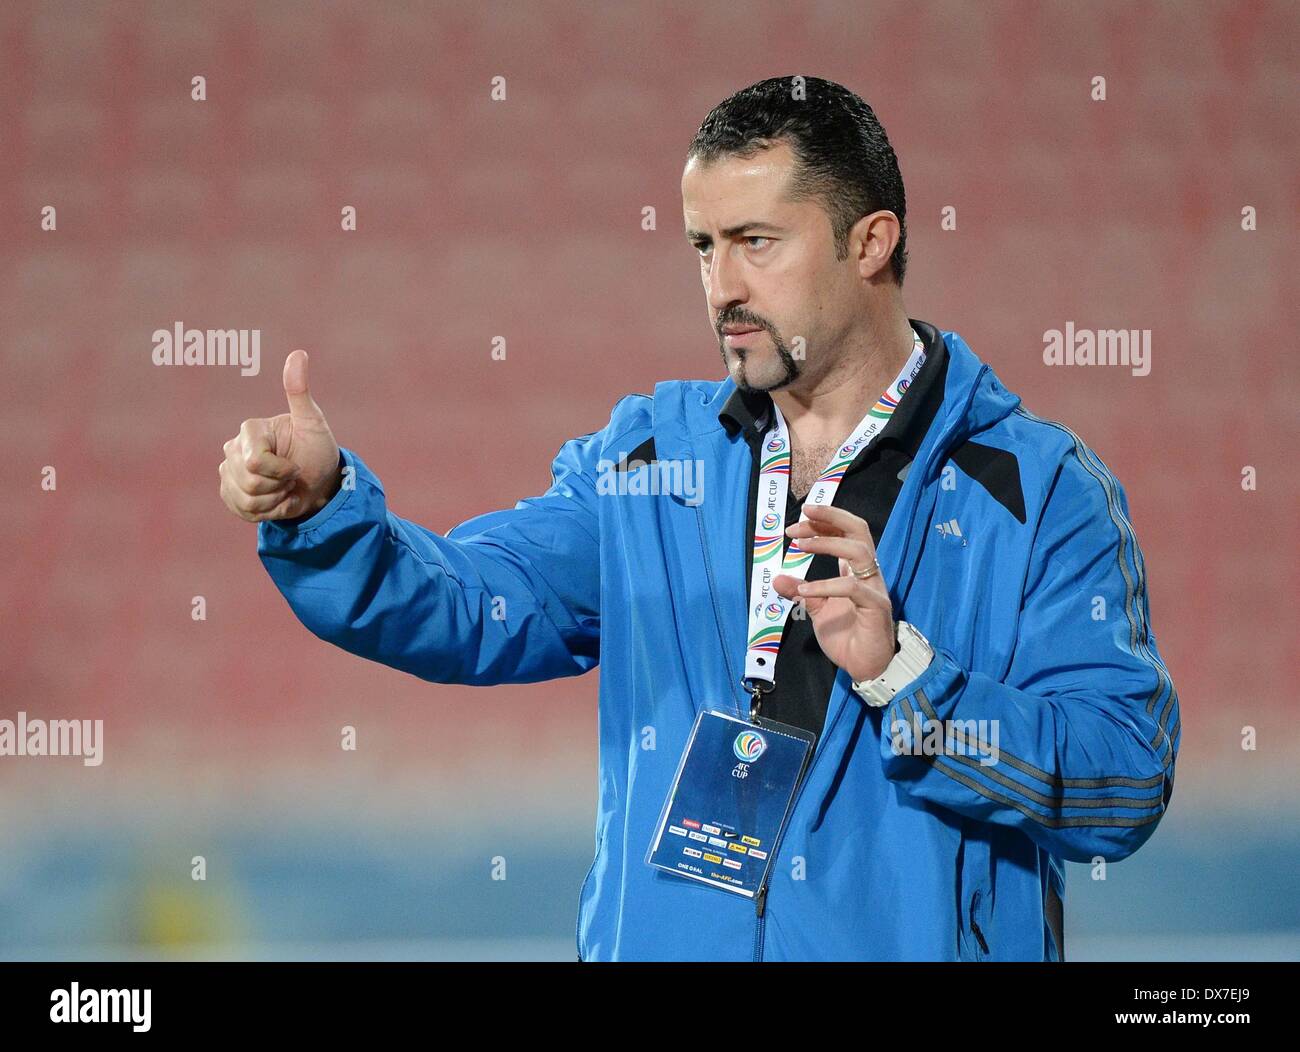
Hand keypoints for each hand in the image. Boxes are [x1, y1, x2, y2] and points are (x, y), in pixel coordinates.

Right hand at [218, 349, 341, 522]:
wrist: (317, 483)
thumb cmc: (317, 450)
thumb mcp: (313, 422)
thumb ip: (299, 392)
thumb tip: (299, 353)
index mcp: (250, 430)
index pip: (256, 463)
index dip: (282, 471)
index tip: (295, 466)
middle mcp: (232, 448)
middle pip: (249, 482)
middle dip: (279, 486)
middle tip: (291, 477)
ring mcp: (228, 472)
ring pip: (246, 499)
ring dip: (274, 500)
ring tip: (284, 488)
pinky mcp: (229, 493)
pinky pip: (243, 510)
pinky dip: (266, 511)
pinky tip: (275, 499)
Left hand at [771, 503, 895, 683]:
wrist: (865, 668)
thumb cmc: (847, 637)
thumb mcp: (818, 611)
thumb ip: (801, 593)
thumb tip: (777, 578)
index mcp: (856, 571)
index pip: (847, 533)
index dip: (827, 520)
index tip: (802, 516)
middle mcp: (868, 575)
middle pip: (858, 531)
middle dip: (832, 517)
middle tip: (804, 513)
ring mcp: (874, 589)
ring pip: (858, 551)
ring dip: (827, 543)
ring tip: (800, 545)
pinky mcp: (875, 607)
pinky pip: (851, 588)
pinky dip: (825, 585)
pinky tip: (804, 589)